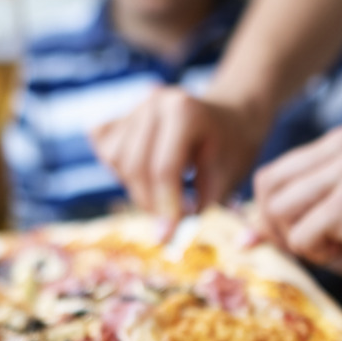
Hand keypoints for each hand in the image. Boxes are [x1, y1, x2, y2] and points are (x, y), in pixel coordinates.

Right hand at [89, 87, 262, 237]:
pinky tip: (146, 178)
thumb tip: (166, 232)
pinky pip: (109, 153)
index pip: (164, 168)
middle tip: (168, 222)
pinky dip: (123, 173)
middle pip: (136, 166)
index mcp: (185, 111)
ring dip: (136, 189)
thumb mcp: (228, 176)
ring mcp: (135, 108)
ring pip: (118, 161)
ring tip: (163, 198)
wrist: (230, 118)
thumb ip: (201, 202)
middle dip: (149, 202)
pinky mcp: (122, 117)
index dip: (165, 206)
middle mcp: (155, 103)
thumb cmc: (233, 149)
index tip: (168, 237)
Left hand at [251, 126, 341, 297]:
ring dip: (302, 241)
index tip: (295, 235)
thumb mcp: (333, 219)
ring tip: (341, 241)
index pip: (271, 176)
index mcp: (339, 143)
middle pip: (267, 191)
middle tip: (320, 242)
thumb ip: (289, 218)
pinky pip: (301, 236)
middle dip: (281, 228)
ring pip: (278, 213)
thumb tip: (243, 233)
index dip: (270, 213)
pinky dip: (319, 253)